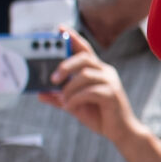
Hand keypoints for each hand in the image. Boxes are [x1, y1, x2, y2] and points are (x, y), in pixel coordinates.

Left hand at [43, 31, 144, 146]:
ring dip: (69, 88)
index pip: (85, 49)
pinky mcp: (112, 95)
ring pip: (85, 74)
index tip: (60, 28)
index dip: (74, 37)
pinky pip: (90, 91)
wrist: (121, 133)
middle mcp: (106, 73)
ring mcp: (111, 83)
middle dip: (66, 65)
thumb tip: (39, 94)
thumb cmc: (100, 116)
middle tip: (53, 78)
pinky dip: (76, 99)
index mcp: (98, 71)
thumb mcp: (75, 105)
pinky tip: (70, 107)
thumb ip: (59, 98)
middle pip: (85, 57)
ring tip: (63, 100)